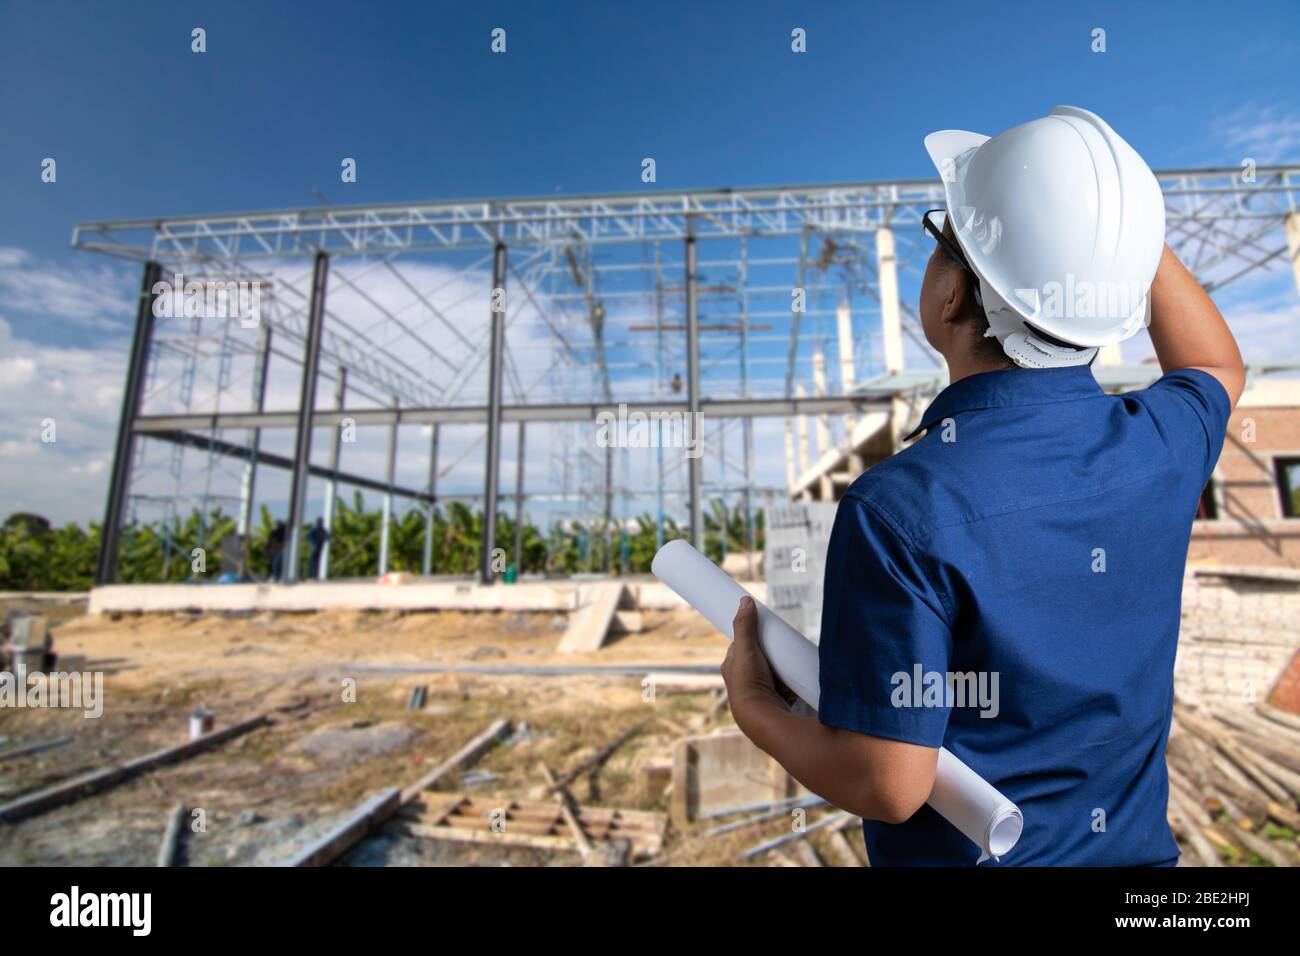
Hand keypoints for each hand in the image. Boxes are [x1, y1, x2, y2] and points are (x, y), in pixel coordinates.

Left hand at [721, 597, 797, 728]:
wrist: (762, 717)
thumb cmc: (748, 683)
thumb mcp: (746, 649)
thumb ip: (744, 625)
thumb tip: (745, 601)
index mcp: (733, 665)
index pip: (744, 643)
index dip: (755, 635)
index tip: (768, 630)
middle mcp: (745, 678)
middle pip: (762, 656)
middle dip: (773, 652)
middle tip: (784, 645)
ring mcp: (762, 688)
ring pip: (775, 671)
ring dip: (784, 667)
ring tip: (792, 660)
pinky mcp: (777, 698)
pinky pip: (788, 685)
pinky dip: (793, 682)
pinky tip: (798, 677)